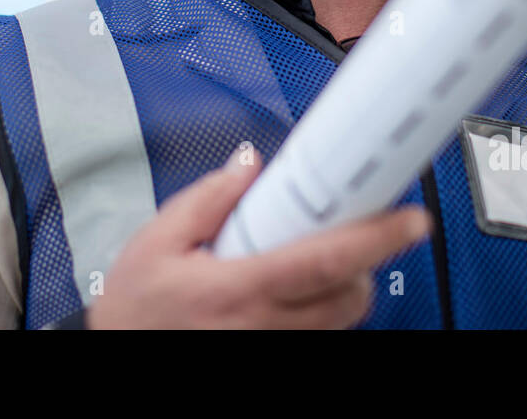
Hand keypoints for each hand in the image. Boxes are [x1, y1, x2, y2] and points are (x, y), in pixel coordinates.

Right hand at [85, 144, 431, 328]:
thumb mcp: (157, 239)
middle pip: (349, 296)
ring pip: (339, 322)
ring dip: (346, 288)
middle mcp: (264, 327)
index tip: (410, 218)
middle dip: (368, 262)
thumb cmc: (135, 309)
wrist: (116, 357)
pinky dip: (322, 313)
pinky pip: (318, 338)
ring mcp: (272, 350)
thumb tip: (249, 164)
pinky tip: (295, 293)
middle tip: (360, 230)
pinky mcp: (274, 362)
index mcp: (239, 288)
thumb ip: (209, 197)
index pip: (326, 261)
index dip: (377, 238)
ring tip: (320, 260)